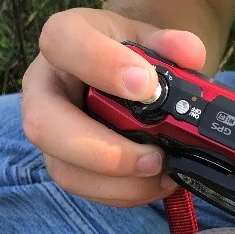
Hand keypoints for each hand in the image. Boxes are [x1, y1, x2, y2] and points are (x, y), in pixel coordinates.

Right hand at [21, 8, 205, 205]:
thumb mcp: (149, 39)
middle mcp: (44, 90)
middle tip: (155, 157)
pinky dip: (127, 193)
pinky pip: (88, 190)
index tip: (148, 86)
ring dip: (120, 183)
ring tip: (163, 173)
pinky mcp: (67, 166)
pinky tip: (158, 182)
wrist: (122, 74)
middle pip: (44, 127)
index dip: (103, 65)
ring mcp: (51, 135)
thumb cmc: (128, 55)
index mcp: (62, 40)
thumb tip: (191, 55)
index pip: (62, 43)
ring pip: (66, 171)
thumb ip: (170, 44)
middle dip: (105, 151)